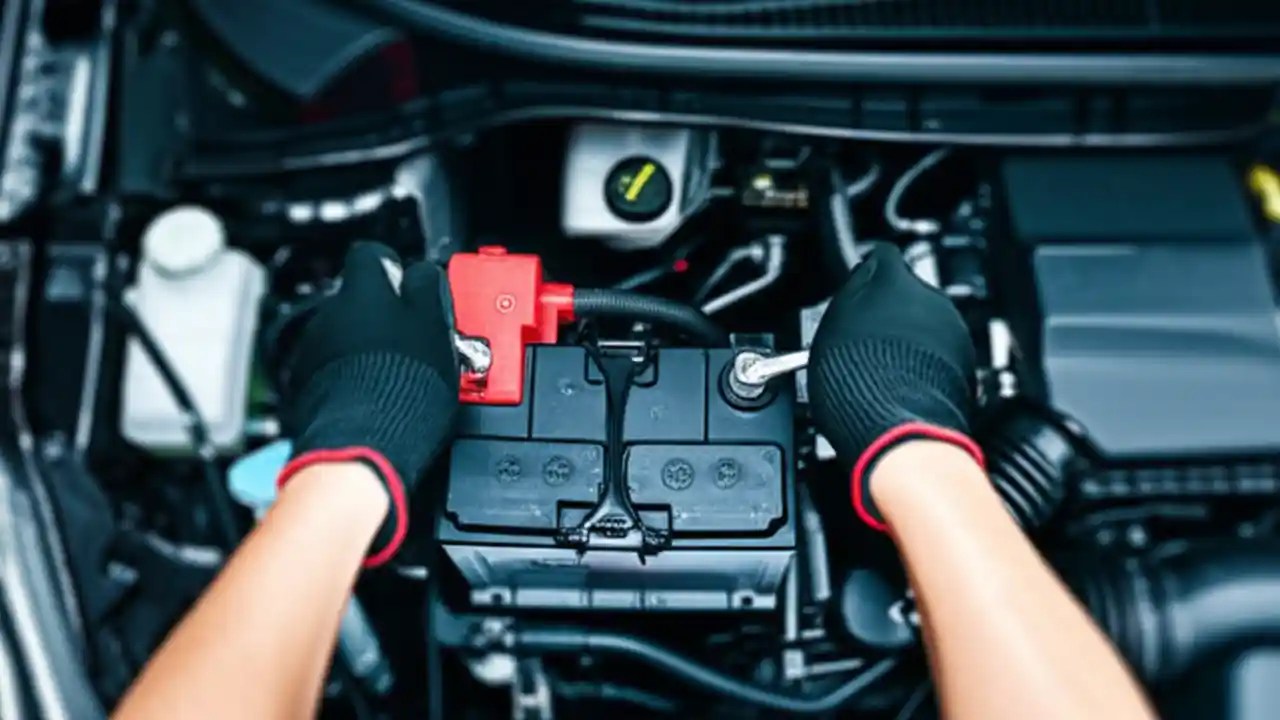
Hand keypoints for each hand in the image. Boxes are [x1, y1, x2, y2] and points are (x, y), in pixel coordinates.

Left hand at [277, 242, 457, 566]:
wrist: (363, 448)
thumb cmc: (402, 389)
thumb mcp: (435, 326)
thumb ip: (428, 289)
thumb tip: (425, 275)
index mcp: (363, 293)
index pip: (373, 255)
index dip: (395, 270)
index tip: (416, 290)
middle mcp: (330, 317)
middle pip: (359, 300)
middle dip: (386, 317)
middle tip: (419, 342)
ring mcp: (315, 354)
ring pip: (347, 338)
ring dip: (370, 352)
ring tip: (405, 380)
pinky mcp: (309, 390)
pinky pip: (335, 374)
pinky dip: (356, 381)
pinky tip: (383, 401)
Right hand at [808, 242, 981, 529]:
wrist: (898, 436)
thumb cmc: (861, 383)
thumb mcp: (833, 322)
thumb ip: (854, 288)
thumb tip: (865, 270)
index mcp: (898, 282)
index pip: (882, 258)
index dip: (865, 275)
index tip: (855, 291)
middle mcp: (935, 304)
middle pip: (908, 297)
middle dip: (888, 315)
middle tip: (860, 343)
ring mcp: (954, 339)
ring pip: (924, 331)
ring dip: (904, 346)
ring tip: (875, 373)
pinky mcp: (965, 374)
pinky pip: (936, 363)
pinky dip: (918, 372)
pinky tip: (895, 390)